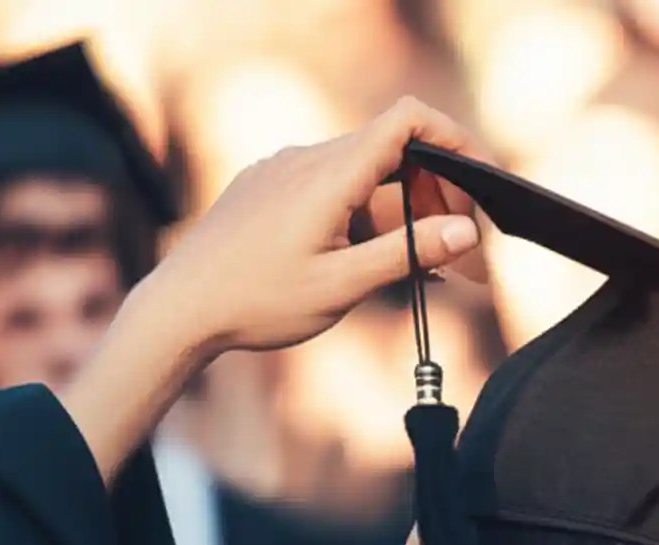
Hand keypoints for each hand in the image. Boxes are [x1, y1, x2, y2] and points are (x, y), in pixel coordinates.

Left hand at [142, 96, 485, 357]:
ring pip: (364, 172)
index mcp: (330, 175)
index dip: (454, 138)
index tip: (481, 177)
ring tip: (420, 267)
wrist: (178, 310)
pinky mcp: (268, 188)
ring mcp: (283, 170)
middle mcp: (307, 160)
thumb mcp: (343, 286)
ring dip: (402, 208)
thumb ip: (407, 252)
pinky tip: (370, 258)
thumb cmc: (256, 301)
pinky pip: (331, 186)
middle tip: (460, 250)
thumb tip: (466, 230)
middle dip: (437, 192)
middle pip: (394, 151)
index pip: (408, 120)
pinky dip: (365, 213)